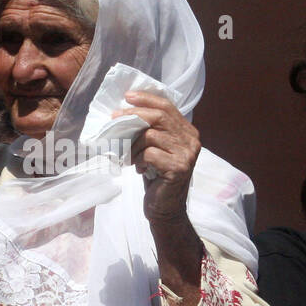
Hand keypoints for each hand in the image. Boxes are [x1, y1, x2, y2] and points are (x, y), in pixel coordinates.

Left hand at [114, 91, 199, 224]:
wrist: (166, 209)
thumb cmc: (157, 177)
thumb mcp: (157, 149)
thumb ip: (152, 131)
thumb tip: (126, 111)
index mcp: (187, 131)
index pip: (167, 106)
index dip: (146, 99)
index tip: (127, 96)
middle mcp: (191, 140)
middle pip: (159, 117)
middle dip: (133, 115)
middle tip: (114, 120)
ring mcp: (187, 154)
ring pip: (151, 135)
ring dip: (133, 146)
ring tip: (129, 157)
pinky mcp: (178, 168)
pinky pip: (149, 154)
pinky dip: (138, 160)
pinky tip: (138, 169)